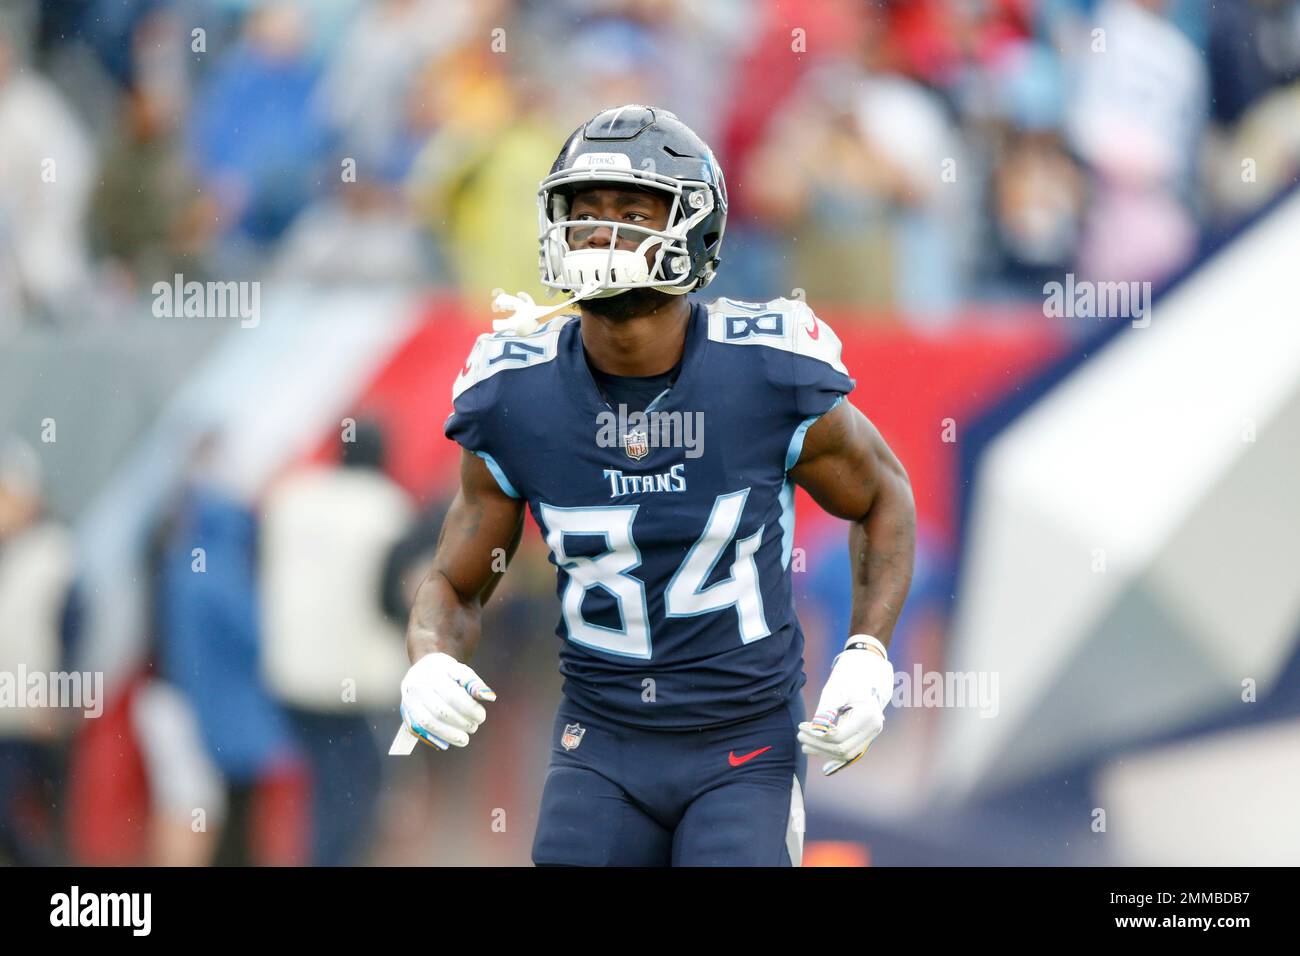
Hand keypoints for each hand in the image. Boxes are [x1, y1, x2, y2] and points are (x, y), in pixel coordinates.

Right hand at [397, 652, 495, 750]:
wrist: (424, 668)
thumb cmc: (447, 672)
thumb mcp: (462, 670)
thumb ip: (475, 683)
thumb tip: (489, 697)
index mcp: (432, 674)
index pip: (452, 696)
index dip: (469, 709)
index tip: (481, 716)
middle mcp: (417, 687)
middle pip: (440, 711)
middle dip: (461, 723)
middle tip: (474, 726)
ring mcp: (409, 701)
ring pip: (428, 723)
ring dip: (449, 734)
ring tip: (465, 739)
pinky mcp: (406, 714)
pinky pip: (420, 730)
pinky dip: (437, 737)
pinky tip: (451, 740)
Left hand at [798, 637, 892, 775]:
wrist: (867, 676)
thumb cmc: (849, 680)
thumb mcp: (835, 691)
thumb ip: (825, 711)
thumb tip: (815, 731)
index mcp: (867, 715)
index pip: (839, 736)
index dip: (817, 736)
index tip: (802, 727)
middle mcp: (874, 728)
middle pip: (843, 748)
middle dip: (818, 745)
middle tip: (800, 736)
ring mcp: (872, 734)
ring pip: (847, 753)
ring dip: (824, 752)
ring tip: (805, 745)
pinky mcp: (867, 737)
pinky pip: (852, 752)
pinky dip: (837, 758)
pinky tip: (824, 764)